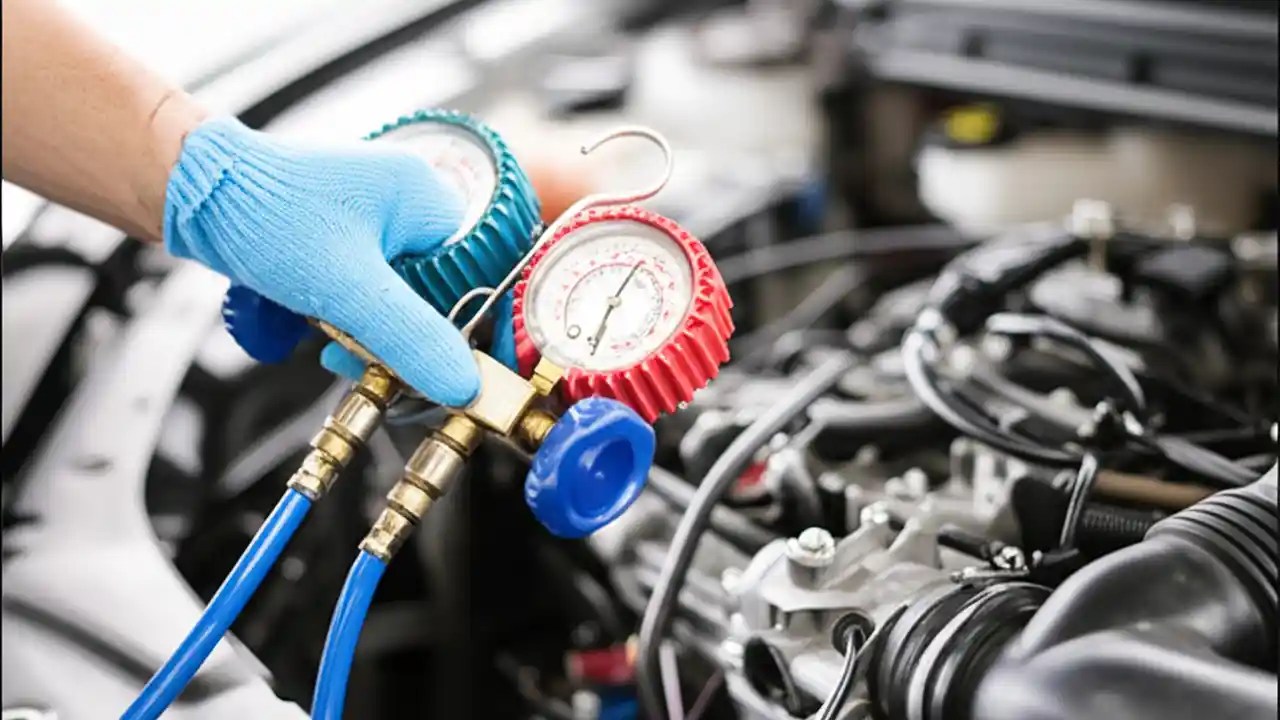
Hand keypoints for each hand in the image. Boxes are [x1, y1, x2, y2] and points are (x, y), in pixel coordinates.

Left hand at [165, 116, 478, 405]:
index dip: (463, 324)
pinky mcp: (349, 232)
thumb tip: (464, 383)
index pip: (479, 274)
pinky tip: (327, 322)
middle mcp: (409, 198)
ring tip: (337, 337)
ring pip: (406, 294)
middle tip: (372, 354)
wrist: (192, 194)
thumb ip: (412, 339)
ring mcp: (378, 214)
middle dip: (406, 331)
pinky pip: (375, 286)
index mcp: (426, 196)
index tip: (446, 361)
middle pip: (442, 289)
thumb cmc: (260, 213)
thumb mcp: (348, 289)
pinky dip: (355, 312)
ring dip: (375, 327)